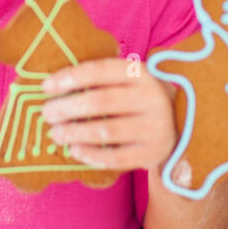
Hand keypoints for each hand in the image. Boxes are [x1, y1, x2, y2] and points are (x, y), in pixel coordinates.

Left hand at [41, 58, 177, 171]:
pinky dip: (91, 154)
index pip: (101, 71)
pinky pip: (116, 157)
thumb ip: (102, 79)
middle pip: (101, 101)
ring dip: (75, 132)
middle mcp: (152, 98)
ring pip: (107, 130)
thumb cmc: (140, 100)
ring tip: (55, 133)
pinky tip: (74, 150)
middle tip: (47, 113)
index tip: (46, 87)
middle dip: (68, 107)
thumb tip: (55, 83)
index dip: (71, 77)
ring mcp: (154, 127)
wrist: (181, 127)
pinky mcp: (152, 153)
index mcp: (142, 74)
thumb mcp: (130, 82)